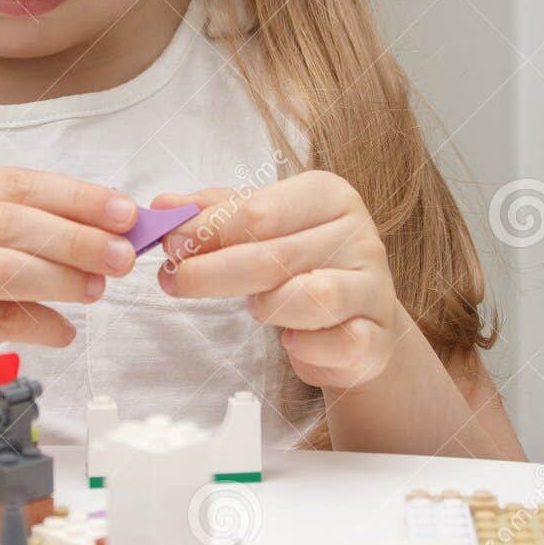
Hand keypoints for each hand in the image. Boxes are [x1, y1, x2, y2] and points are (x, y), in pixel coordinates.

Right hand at [0, 166, 137, 393]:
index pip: (15, 184)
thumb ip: (41, 228)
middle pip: (7, 223)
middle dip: (74, 238)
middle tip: (122, 256)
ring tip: (97, 289)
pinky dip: (37, 326)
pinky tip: (64, 331)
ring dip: (58, 279)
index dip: (74, 196)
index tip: (125, 212)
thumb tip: (118, 228)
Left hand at [153, 170, 399, 390]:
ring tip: (253, 308)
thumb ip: (215, 213)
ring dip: (267, 307)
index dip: (207, 230)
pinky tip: (292, 343)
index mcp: (329, 196)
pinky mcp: (378, 337)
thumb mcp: (261, 226)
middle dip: (212, 272)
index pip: (259, 211)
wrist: (357, 315)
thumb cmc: (302, 263)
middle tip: (174, 280)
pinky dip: (307, 349)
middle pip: (274, 255)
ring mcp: (373, 287)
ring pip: (311, 297)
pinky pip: (340, 344)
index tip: (169, 242)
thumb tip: (165, 205)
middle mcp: (359, 236)